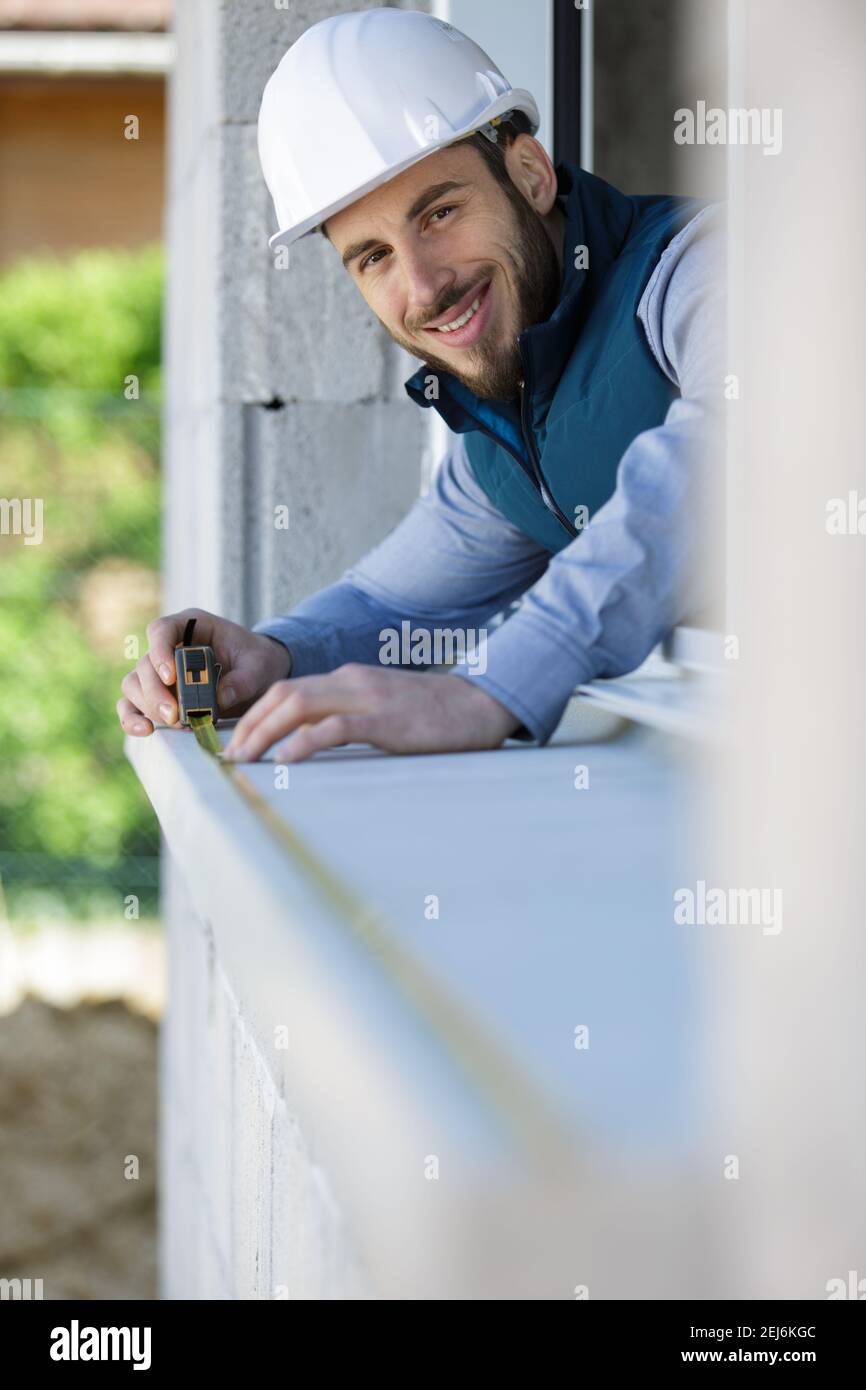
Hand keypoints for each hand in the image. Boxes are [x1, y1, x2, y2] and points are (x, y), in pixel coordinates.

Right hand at [117, 607, 291, 736]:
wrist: (258, 676)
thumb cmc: (256, 661)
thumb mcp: (258, 666)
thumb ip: (243, 680)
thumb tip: (221, 698)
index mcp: (191, 626)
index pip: (162, 630)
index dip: (160, 650)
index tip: (171, 675)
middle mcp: (169, 647)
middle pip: (146, 664)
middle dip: (156, 691)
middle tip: (174, 713)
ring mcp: (159, 672)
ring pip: (135, 685)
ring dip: (149, 706)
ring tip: (174, 722)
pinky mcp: (158, 696)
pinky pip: (133, 705)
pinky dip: (133, 719)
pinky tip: (146, 731)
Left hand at [222, 664, 520, 762]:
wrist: (480, 707)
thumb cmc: (433, 717)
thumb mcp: (383, 710)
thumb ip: (350, 718)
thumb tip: (311, 743)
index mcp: (349, 679)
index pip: (287, 690)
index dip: (255, 714)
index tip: (237, 742)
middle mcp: (351, 681)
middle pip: (283, 694)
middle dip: (250, 724)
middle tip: (230, 756)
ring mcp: (367, 697)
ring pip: (299, 705)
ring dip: (265, 732)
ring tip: (246, 759)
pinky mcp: (384, 719)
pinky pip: (334, 727)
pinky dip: (304, 742)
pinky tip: (286, 760)